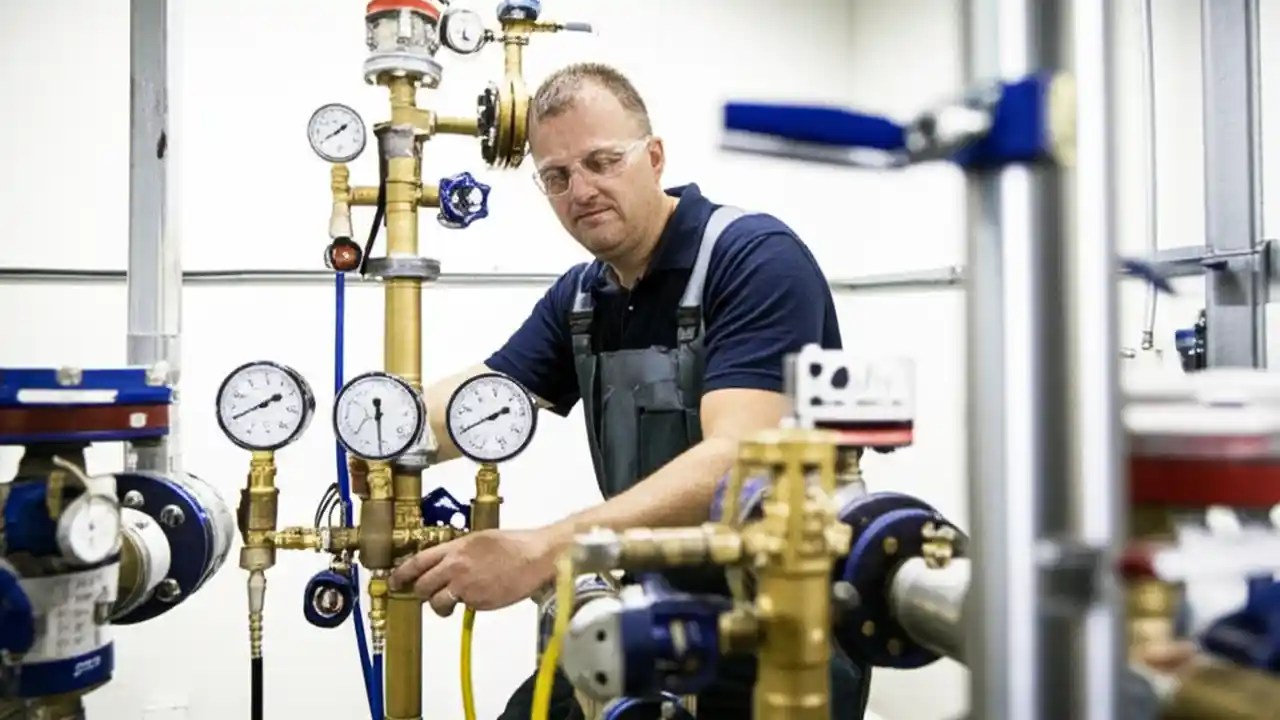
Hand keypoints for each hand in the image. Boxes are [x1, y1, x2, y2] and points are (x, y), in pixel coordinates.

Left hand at [389, 528, 560, 616]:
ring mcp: (465, 585)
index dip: (401, 574)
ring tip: (451, 604)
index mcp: (455, 547)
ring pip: (436, 602)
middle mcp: (455, 566)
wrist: (535, 557)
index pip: (418, 561)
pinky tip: (480, 596)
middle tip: (425, 595)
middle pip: (422, 585)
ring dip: (440, 605)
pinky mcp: (477, 601)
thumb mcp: (480, 540)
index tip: (394, 581)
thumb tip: (448, 562)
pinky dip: (466, 606)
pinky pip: (462, 607)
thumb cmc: (514, 545)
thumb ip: (460, 551)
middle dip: (420, 593)